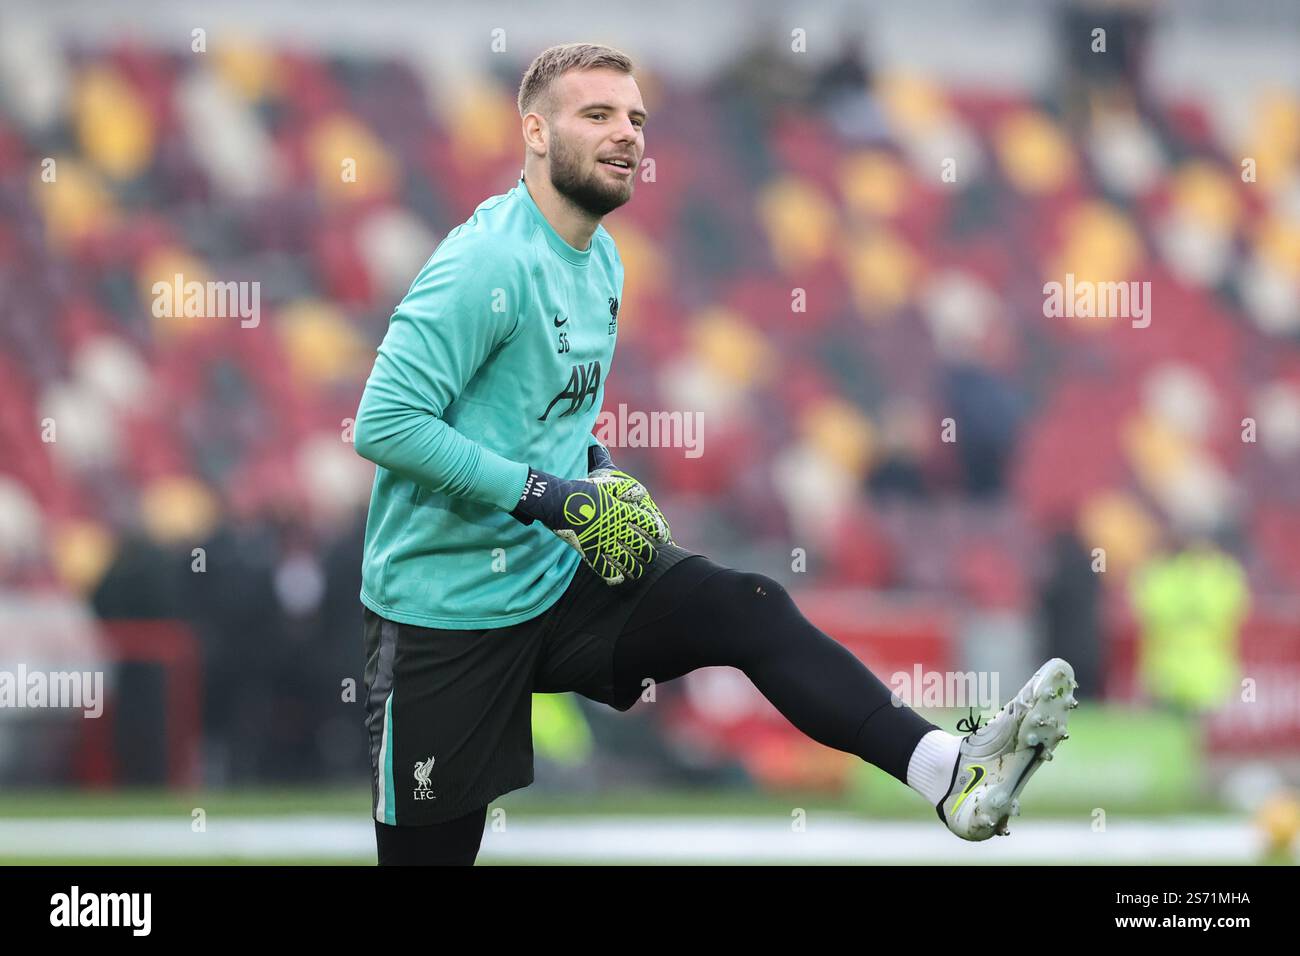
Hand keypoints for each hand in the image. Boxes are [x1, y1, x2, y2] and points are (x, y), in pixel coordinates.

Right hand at [511, 467, 660, 584]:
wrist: (556, 501)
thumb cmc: (581, 490)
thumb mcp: (606, 483)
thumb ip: (625, 488)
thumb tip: (642, 492)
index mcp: (622, 511)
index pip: (649, 525)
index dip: (658, 533)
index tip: (661, 538)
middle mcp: (617, 528)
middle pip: (642, 547)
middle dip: (649, 554)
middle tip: (651, 557)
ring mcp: (604, 541)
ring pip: (627, 561)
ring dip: (636, 568)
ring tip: (638, 571)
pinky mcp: (590, 552)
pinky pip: (606, 569)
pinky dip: (615, 576)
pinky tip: (619, 578)